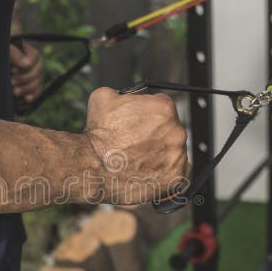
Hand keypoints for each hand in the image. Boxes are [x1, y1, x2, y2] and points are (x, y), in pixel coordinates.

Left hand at [10, 41, 42, 106]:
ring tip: (15, 92)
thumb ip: (14, 54)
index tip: (13, 70)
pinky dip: (32, 96)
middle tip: (12, 82)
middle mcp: (34, 63)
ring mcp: (34, 76)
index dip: (27, 63)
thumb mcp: (3, 51)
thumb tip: (25, 64)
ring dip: (26, 88)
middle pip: (38, 71)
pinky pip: (36, 92)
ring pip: (37, 83)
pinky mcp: (31, 88)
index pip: (35, 56)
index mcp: (27, 51)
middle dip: (25, 78)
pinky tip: (26, 99)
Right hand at [83, 87, 189, 204]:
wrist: (93, 168)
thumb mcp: (103, 98)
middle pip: (170, 130)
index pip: (164, 107)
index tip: (139, 124)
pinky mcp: (175, 177)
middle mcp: (176, 131)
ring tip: (139, 159)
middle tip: (136, 143)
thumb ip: (121, 93)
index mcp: (164, 108)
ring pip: (174, 151)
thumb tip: (123, 96)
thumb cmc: (98, 136)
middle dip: (156, 135)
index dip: (149, 115)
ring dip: (160, 153)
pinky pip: (177, 173)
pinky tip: (148, 171)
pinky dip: (165, 173)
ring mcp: (178, 156)